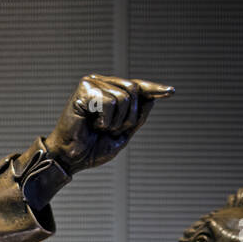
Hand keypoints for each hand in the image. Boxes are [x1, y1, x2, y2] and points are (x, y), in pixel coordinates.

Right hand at [45, 74, 173, 173]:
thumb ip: (136, 118)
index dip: (154, 90)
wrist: (71, 158)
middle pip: (134, 91)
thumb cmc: (92, 148)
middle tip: (109, 130)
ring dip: (115, 121)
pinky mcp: (85, 88)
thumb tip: (151, 99)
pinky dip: (104, 120)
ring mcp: (93, 83)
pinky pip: (110, 102)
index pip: (137, 88)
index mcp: (111, 92)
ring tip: (99, 128)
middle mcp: (103, 83)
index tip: (171, 92)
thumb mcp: (122, 135)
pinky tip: (92, 123)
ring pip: (123, 97)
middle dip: (128, 117)